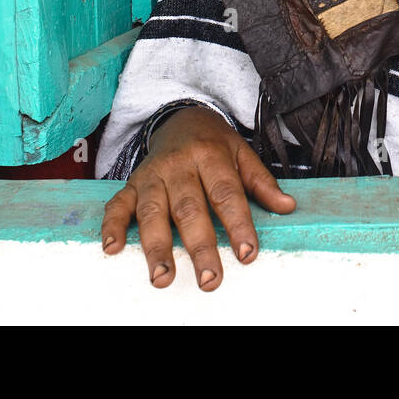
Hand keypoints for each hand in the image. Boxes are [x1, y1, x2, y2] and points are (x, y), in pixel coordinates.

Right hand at [101, 106, 295, 290]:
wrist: (181, 118)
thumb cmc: (214, 143)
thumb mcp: (242, 153)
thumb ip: (261, 182)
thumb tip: (287, 206)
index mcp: (210, 156)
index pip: (226, 193)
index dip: (238, 224)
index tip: (247, 253)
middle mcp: (179, 166)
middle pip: (189, 209)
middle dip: (199, 247)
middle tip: (210, 280)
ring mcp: (152, 176)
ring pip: (153, 213)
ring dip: (156, 247)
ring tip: (162, 277)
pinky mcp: (131, 184)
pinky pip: (118, 205)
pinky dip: (112, 227)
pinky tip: (112, 249)